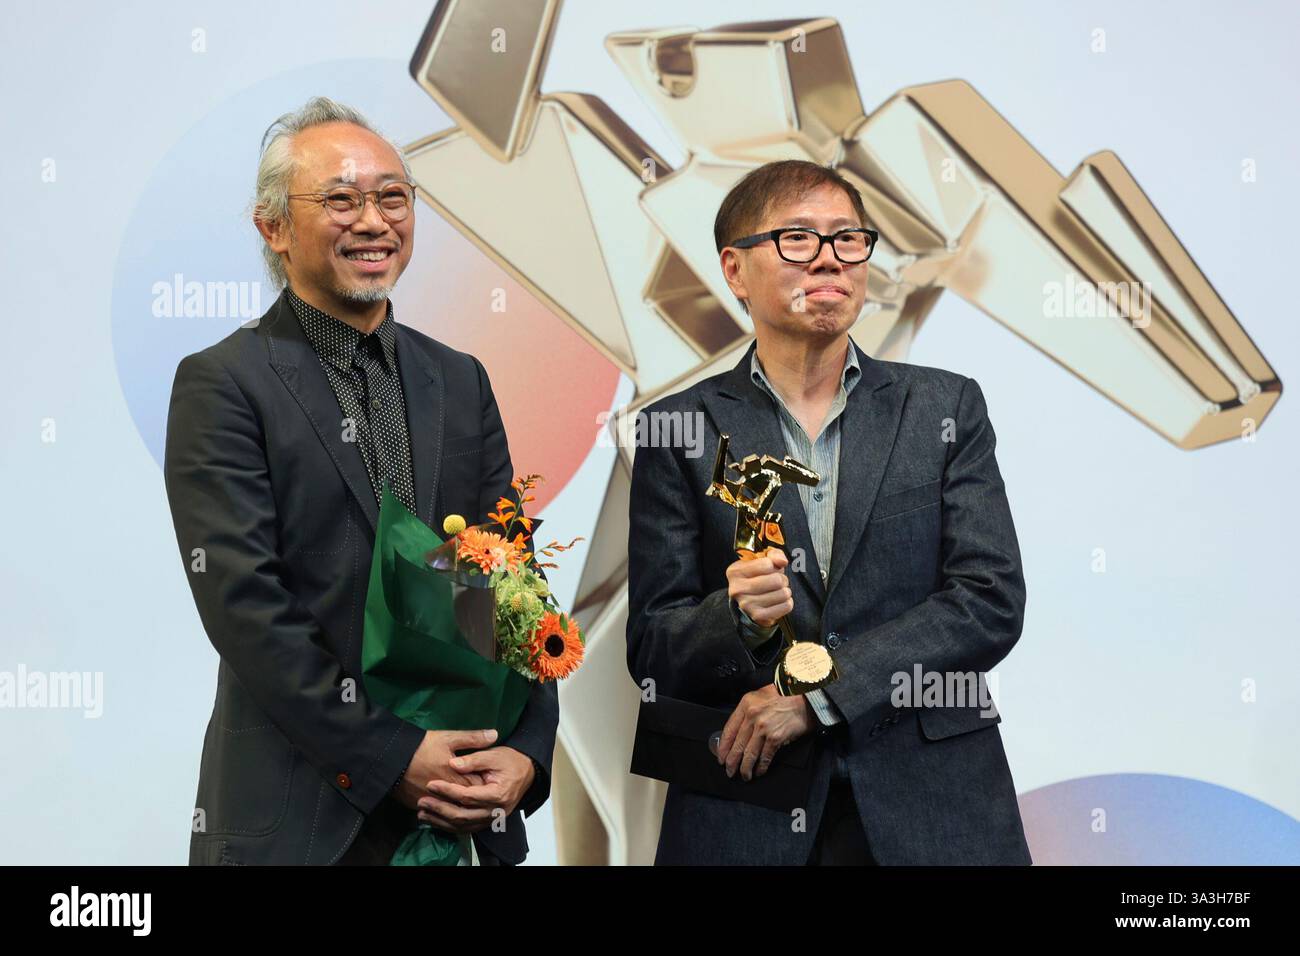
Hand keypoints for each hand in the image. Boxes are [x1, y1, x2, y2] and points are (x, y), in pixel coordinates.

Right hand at [391, 728, 494, 811]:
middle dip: (476, 799)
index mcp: (455, 777)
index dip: (487, 785)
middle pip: (467, 802)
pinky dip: (444, 814)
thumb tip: (495, 735)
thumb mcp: (448, 738)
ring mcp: (432, 802)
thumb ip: (472, 738)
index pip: (478, 787)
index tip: (492, 781)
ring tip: (468, 805)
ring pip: (451, 812)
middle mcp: (445, 794)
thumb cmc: (421, 746)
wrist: (389, 757)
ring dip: (461, 809)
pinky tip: (450, 811)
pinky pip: (435, 815)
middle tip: (483, 794)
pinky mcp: (418, 805)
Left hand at [417, 745, 536, 833]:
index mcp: (498, 794)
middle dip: (440, 809)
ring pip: (463, 825)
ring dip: (441, 821)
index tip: (431, 784)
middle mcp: (496, 811)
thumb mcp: (494, 755)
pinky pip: (466, 828)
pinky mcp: (488, 821)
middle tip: (422, 801)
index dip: (448, 790)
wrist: (527, 772)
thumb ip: (473, 760)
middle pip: (463, 815)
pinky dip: (450, 826)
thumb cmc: (510, 761)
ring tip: (422, 814)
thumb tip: (453, 764)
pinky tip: (436, 821)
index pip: (468, 796)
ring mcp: (492, 819)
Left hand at [717, 685, 811, 780]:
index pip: (729, 730)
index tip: (721, 757)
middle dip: (732, 762)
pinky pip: (765, 756)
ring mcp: (763, 728)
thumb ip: (747, 712)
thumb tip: (737, 733)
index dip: (723, 747)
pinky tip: (759, 771)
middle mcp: (752, 716)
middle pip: (737, 745)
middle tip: (729, 771)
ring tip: (744, 775)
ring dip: (745, 768)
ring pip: (749, 753)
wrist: (804, 698)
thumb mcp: (759, 697)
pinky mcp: (776, 737)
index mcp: (745, 705)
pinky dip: (761, 766)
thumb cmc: (783, 696)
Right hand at [726, 547, 791, 628]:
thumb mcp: (762, 560)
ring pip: (783, 594)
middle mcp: (737, 589)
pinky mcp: (758, 616)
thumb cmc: (758, 577)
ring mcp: (747, 604)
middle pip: (776, 580)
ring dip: (785, 591)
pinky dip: (787, 603)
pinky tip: (779, 601)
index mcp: (735, 572)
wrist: (750, 602)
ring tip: (777, 591)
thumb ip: (773, 554)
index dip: (774, 566)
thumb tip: (782, 561)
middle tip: (777, 581)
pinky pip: (786, 606)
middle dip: (782, 579)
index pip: (767, 565)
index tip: (770, 570)